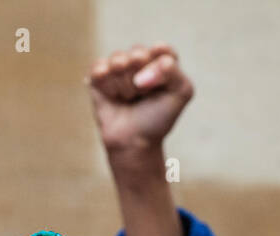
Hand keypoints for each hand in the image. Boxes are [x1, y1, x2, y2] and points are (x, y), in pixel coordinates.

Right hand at [88, 44, 193, 161]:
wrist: (133, 142)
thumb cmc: (158, 118)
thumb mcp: (181, 93)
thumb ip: (172, 70)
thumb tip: (138, 71)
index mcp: (161, 61)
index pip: (162, 50)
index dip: (159, 69)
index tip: (159, 87)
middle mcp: (139, 60)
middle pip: (138, 54)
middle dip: (142, 81)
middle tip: (143, 96)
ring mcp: (118, 66)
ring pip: (119, 61)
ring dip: (125, 86)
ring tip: (128, 99)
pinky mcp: (98, 75)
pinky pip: (100, 67)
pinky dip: (107, 85)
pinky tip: (113, 96)